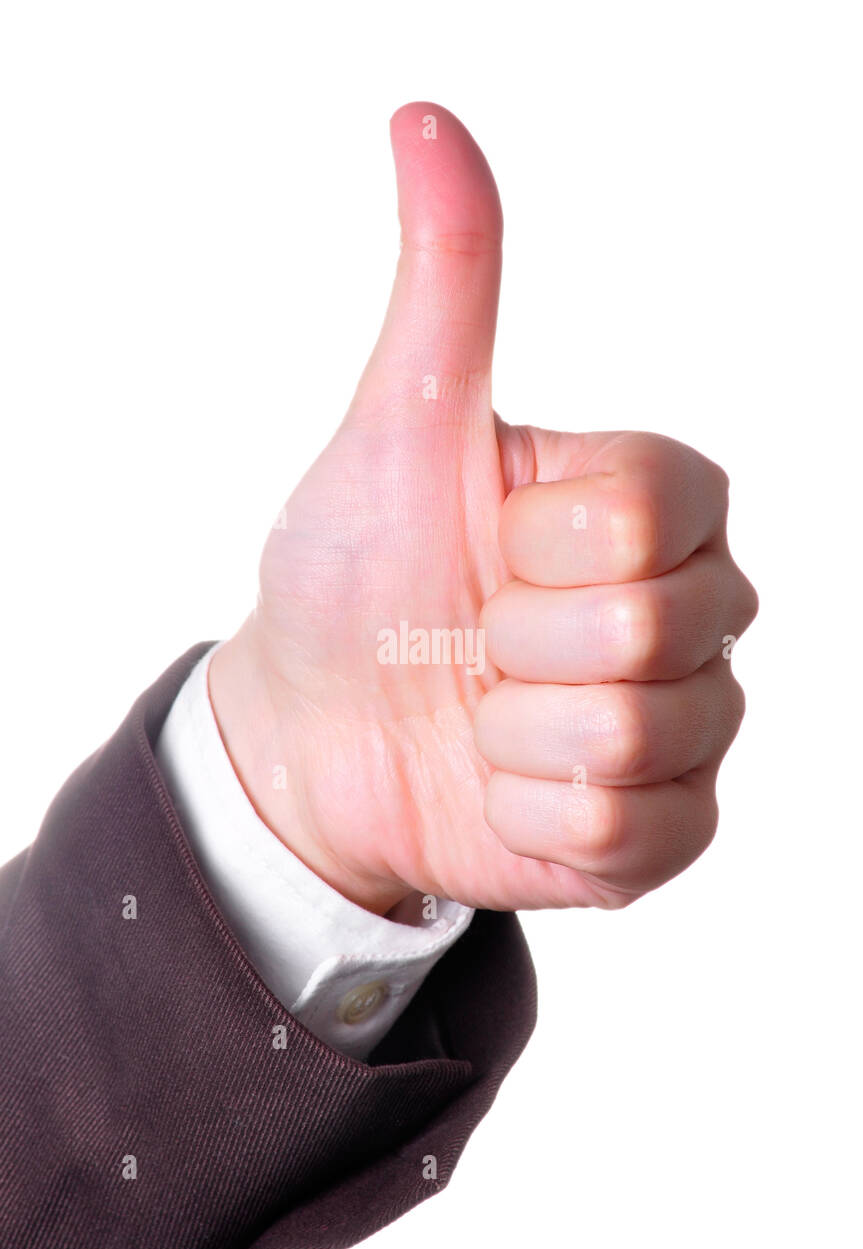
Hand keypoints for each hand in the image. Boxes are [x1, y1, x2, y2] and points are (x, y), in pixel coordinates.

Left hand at [209, 103, 757, 916]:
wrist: (321, 728)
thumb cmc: (361, 576)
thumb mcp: (397, 431)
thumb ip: (447, 288)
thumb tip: (427, 122)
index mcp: (657, 505)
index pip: (649, 513)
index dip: (535, 542)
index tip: (489, 545)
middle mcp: (696, 608)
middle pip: (647, 629)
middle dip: (512, 641)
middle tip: (473, 639)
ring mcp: (690, 724)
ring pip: (636, 735)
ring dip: (513, 732)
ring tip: (484, 714)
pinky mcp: (666, 827)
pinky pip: (628, 831)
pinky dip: (531, 813)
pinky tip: (504, 783)